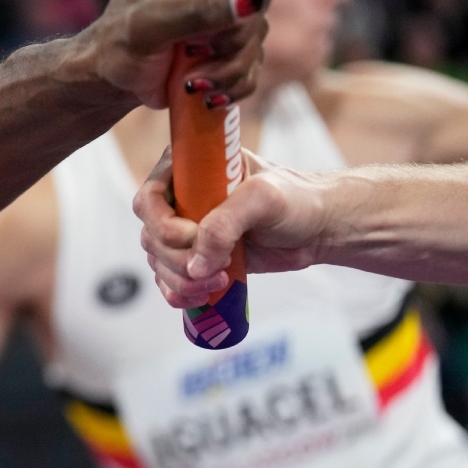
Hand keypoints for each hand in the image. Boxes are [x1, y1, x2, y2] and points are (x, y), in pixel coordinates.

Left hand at [76, 0, 278, 109]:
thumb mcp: (147, 24)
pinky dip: (234, 82)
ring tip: (190, 80)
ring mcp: (225, 7)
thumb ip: (192, 10)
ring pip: (257, 32)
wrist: (112, 80)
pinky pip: (254, 62)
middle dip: (235, 32)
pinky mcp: (231, 42)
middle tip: (195, 49)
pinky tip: (205, 92)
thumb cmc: (117, 42)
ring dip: (230, 64)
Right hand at [133, 147, 335, 305]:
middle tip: (218, 265)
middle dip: (178, 259)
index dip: (162, 224)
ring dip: (182, 280)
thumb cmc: (295, 200)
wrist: (318, 227)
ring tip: (220, 281)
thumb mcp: (262, 199)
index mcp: (187, 171)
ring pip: (159, 262)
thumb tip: (196, 263)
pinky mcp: (197, 258)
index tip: (194, 237)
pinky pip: (170, 281)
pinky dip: (180, 293)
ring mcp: (186, 232)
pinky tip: (202, 296)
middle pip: (151, 236)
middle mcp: (179, 200)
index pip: (149, 199)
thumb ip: (225, 224)